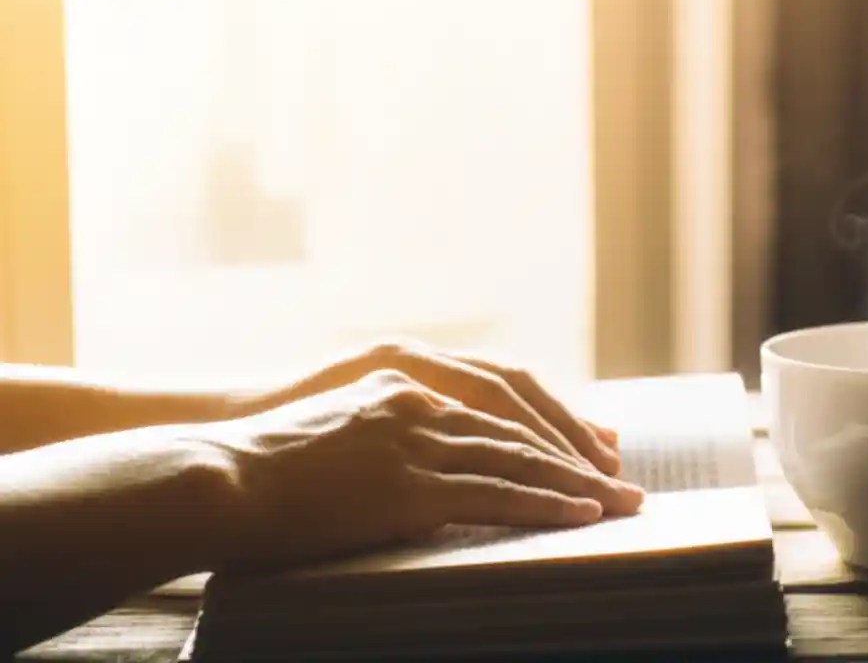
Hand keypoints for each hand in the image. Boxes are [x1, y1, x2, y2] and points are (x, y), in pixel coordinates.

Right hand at [200, 369, 643, 571]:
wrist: (215, 476)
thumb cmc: (260, 462)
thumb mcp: (333, 429)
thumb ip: (383, 431)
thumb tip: (414, 462)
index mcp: (402, 382)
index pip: (498, 394)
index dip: (548, 419)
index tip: (588, 440)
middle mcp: (418, 402)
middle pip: (520, 421)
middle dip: (576, 448)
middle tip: (624, 470)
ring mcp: (416, 442)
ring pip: (518, 457)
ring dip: (576, 480)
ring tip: (622, 501)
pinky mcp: (409, 486)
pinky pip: (496, 494)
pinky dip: (545, 504)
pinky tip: (580, 514)